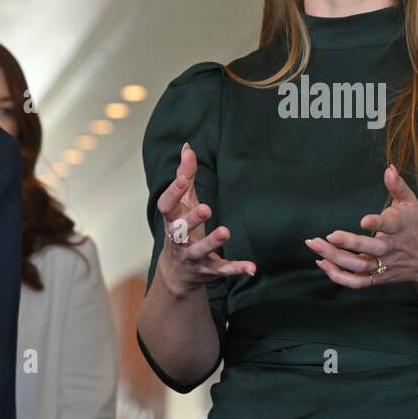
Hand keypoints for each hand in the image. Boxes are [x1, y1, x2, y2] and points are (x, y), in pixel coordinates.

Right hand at [156, 141, 254, 296]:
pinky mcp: (208, 270)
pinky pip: (222, 270)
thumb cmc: (181, 227)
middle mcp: (178, 239)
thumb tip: (187, 147)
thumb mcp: (183, 202)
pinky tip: (251, 267)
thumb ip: (185, 176)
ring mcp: (192, 256)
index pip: (166, 206)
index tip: (182, 179)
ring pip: (199, 250)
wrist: (177, 271)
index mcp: (172, 220)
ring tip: (225, 231)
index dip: (172, 193)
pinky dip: (236, 268)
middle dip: (191, 219)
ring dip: (211, 242)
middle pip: (179, 230)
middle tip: (206, 208)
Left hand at [305, 165, 417, 288]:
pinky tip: (322, 262)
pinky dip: (338, 276)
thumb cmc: (414, 226)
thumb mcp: (410, 204)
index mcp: (399, 227)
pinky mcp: (377, 278)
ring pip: (358, 267)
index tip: (363, 221)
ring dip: (334, 258)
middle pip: (370, 250)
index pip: (389, 226)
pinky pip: (356, 282)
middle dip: (348, 243)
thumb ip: (398, 186)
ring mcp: (383, 266)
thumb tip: (389, 168)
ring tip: (314, 245)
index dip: (376, 224)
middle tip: (326, 236)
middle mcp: (391, 248)